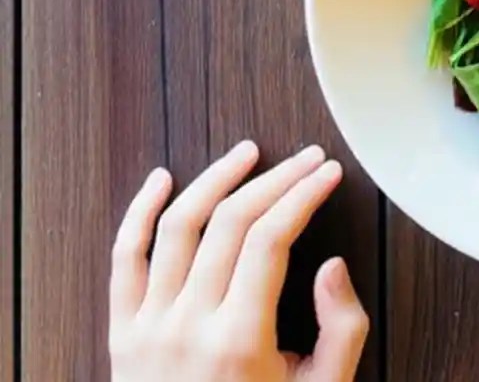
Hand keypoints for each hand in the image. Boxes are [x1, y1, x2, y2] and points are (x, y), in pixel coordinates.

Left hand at [110, 141, 368, 381]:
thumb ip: (342, 330)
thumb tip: (333, 267)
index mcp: (239, 340)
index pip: (270, 238)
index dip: (304, 194)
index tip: (329, 173)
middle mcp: (187, 326)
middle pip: (230, 222)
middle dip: (276, 179)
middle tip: (307, 159)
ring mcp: (148, 327)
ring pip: (177, 226)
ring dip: (215, 179)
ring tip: (247, 153)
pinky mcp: (122, 333)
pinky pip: (123, 258)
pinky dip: (139, 212)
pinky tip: (162, 180)